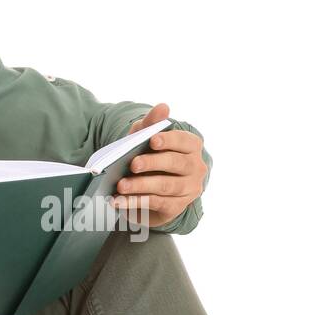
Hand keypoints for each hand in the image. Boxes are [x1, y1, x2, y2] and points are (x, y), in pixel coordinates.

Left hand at [113, 102, 207, 228]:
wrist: (149, 187)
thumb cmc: (150, 156)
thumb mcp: (146, 138)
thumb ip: (152, 123)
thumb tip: (163, 106)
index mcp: (192, 146)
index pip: (184, 141)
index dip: (169, 140)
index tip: (153, 141)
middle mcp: (196, 167)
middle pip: (176, 164)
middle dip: (153, 163)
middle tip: (133, 164)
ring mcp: (188, 189)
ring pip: (165, 186)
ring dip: (141, 186)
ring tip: (121, 185)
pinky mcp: (176, 207)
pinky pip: (156, 204)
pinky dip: (136, 202)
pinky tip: (119, 201)